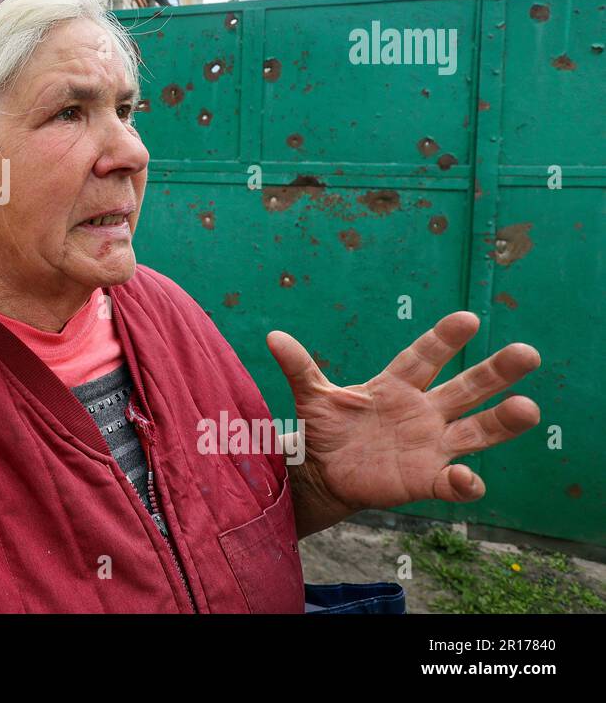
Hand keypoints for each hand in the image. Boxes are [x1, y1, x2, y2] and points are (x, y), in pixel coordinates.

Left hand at [267, 312, 540, 518]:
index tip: (467, 319)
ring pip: (475, 431)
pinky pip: (451, 482)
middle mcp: (422, 412)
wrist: (322, 473)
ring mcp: (429, 445)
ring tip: (529, 408)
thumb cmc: (325, 430)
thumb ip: (299, 368)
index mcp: (396, 386)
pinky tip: (469, 480)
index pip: (424, 358)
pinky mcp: (425, 478)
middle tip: (527, 353)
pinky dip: (463, 482)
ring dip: (502, 422)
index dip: (444, 340)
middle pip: (464, 388)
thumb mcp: (312, 397)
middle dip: (495, 372)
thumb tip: (273, 337)